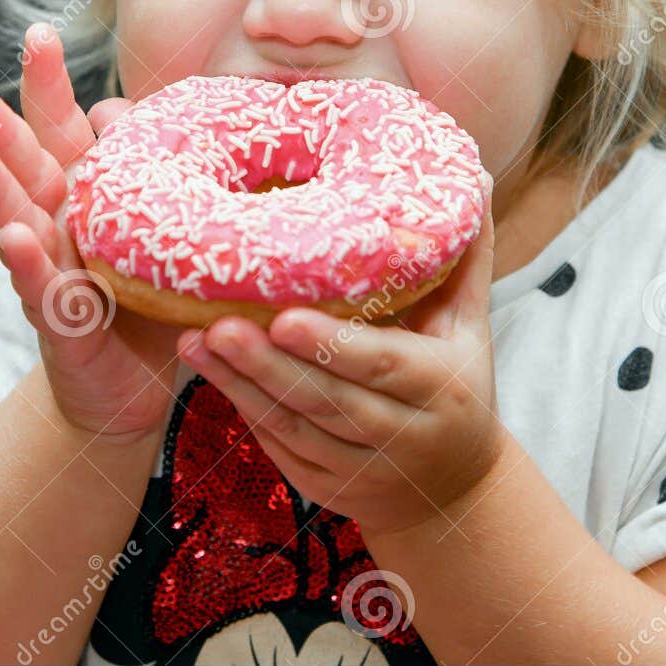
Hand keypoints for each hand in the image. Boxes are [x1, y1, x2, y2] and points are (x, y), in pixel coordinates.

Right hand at [0, 23, 183, 443]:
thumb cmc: (145, 293)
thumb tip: (128, 108)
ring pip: (16, 223)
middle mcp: (55, 224)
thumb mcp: (153, 221)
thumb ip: (144, 164)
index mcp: (80, 191)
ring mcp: (50, 272)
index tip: (39, 34)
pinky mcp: (60, 324)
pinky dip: (27, 265)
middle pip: (24, 169)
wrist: (132, 383)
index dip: (48, 85)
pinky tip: (16, 238)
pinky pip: (42, 290)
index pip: (60, 129)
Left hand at [175, 172, 505, 535]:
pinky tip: (205, 370)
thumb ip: (465, 256)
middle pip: (327, 402)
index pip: (384, 366)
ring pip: (292, 428)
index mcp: (441, 387)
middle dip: (269, 366)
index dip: (333, 346)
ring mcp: (358, 469)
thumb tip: (473, 175)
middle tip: (217, 325)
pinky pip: (276, 445)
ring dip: (239, 384)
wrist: (452, 490)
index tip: (284, 317)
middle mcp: (401, 435)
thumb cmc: (457, 385)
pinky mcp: (322, 486)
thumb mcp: (470, 326)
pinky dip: (241, 408)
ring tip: (193, 341)